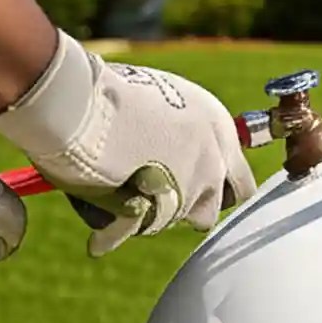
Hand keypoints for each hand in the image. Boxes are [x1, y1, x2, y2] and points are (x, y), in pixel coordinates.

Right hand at [0, 29, 257, 256]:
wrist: (81, 101)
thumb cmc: (109, 90)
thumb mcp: (161, 100)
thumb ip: (179, 132)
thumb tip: (173, 150)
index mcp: (219, 129)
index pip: (240, 181)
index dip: (214, 186)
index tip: (190, 185)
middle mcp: (214, 161)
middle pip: (211, 209)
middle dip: (186, 208)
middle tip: (154, 195)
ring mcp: (189, 190)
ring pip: (172, 221)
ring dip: (150, 214)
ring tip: (116, 187)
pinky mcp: (159, 211)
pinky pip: (138, 230)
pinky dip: (115, 232)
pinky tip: (97, 221)